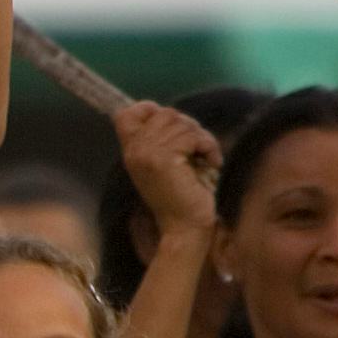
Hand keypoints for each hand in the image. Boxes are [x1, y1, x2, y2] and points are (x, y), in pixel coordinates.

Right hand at [114, 93, 216, 238]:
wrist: (185, 228)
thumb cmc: (183, 197)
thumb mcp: (165, 164)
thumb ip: (161, 141)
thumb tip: (171, 114)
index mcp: (131, 152)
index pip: (126, 114)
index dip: (150, 109)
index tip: (175, 125)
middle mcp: (134, 151)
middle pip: (164, 112)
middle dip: (189, 125)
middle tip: (199, 148)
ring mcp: (146, 155)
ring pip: (180, 122)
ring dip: (202, 137)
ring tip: (206, 157)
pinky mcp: (163, 160)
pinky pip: (191, 136)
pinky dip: (208, 146)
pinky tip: (211, 162)